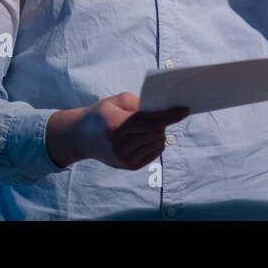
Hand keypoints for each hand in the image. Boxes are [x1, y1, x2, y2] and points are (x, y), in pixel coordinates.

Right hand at [55, 93, 188, 170]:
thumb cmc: (101, 114)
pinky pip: (156, 152)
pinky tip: (144, 137)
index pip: (150, 122)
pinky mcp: (130, 166)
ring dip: (159, 132)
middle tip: (159, 114)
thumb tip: (162, 109)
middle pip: (157, 132)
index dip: (169, 116)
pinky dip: (156, 142)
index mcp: (117, 126)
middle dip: (163, 122)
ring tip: (145, 127)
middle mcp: (121, 145)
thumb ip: (139, 103)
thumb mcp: (116, 101)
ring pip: (158, 143)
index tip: (185, 110)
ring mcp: (125, 158)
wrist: (82, 138)